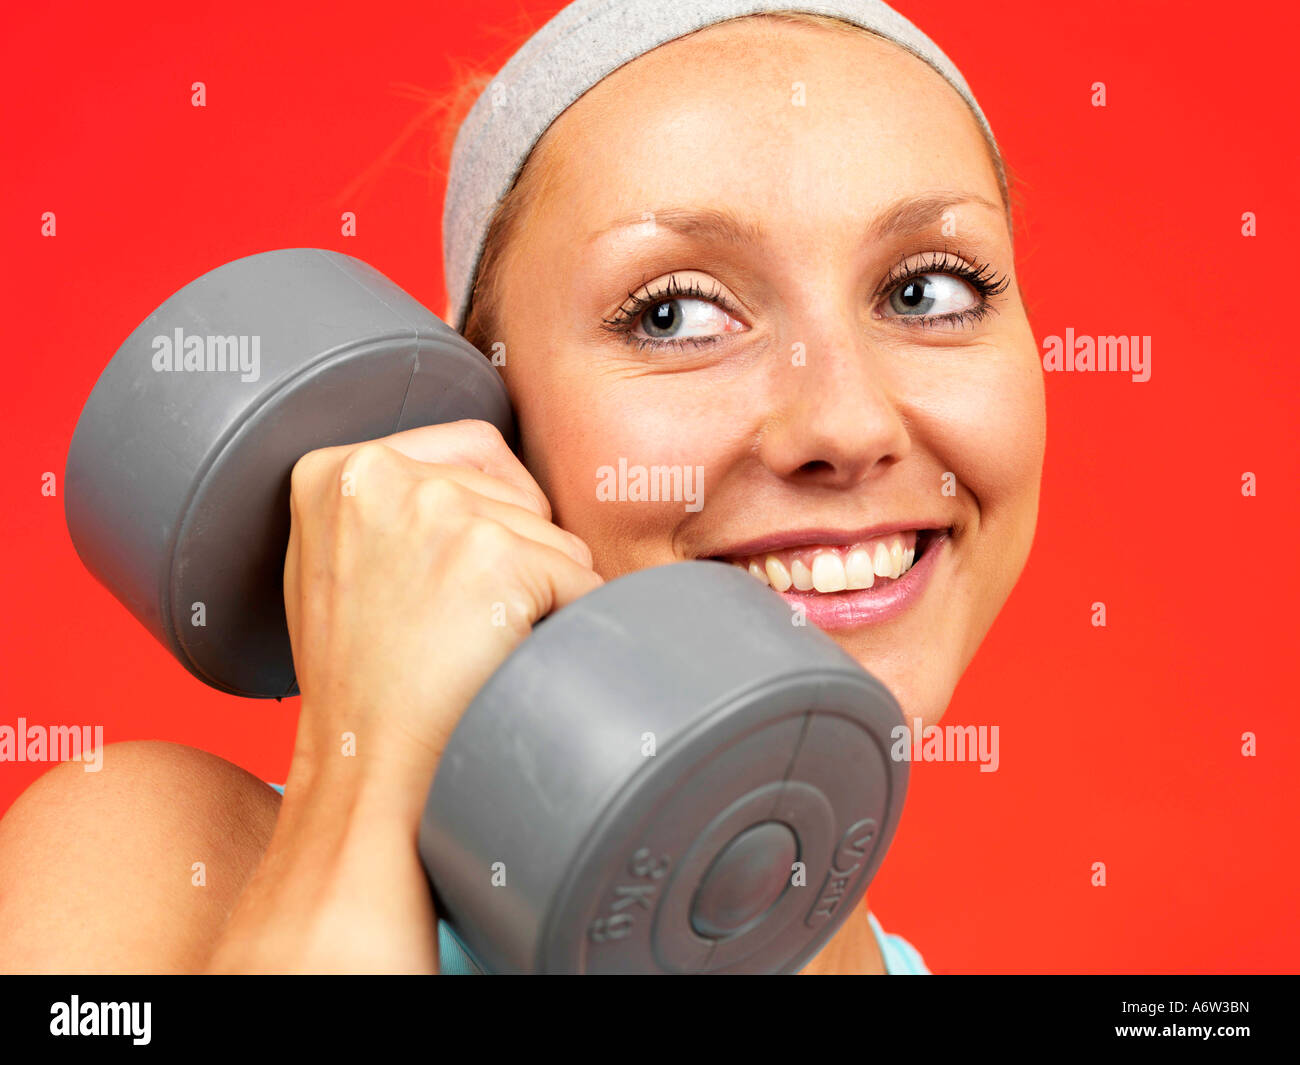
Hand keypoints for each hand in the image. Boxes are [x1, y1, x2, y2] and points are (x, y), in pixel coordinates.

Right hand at [206, 419, 600, 973]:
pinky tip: (509, 657)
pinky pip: (581, 577)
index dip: (496, 513)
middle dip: (517, 559)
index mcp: (335, 471)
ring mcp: (438, 511)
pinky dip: (569, 621)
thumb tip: (482, 482)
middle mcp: (381, 474)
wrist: (368, 770)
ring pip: (554, 536)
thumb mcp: (342, 566)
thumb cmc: (362, 685)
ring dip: (541, 594)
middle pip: (518, 494)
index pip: (474, 448)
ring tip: (472, 648)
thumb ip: (391, 506)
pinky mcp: (493, 556)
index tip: (468, 577)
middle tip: (459, 631)